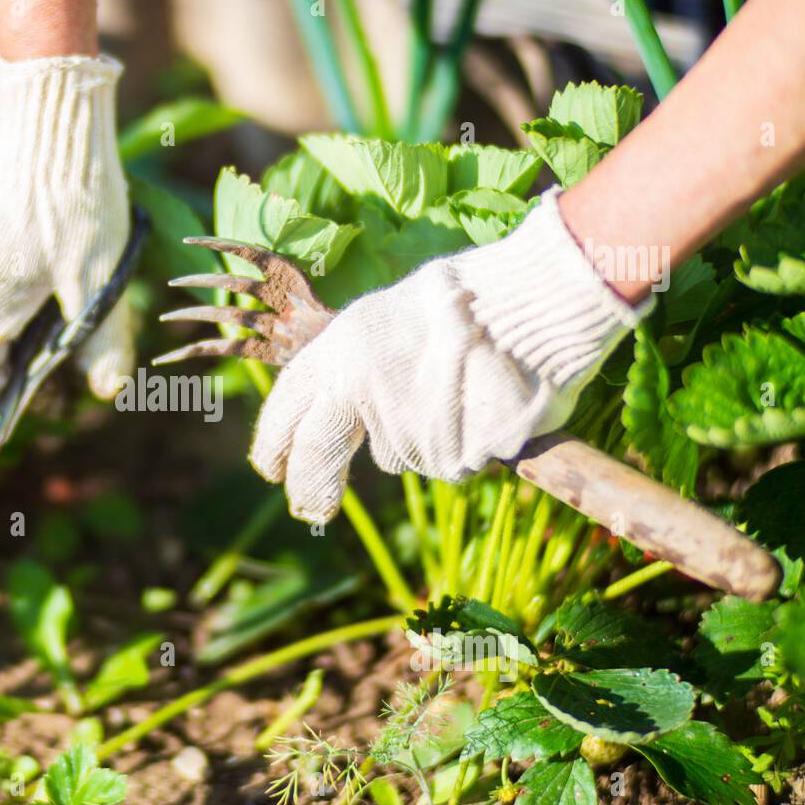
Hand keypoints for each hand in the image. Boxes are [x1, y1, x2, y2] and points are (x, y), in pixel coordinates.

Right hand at [0, 47, 132, 410]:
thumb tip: (106, 391)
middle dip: (13, 358)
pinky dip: (9, 284)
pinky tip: (51, 266)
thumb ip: (102, 343)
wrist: (53, 114)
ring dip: (15, 318)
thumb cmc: (78, 203)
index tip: (38, 394)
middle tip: (62, 354)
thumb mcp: (100, 282)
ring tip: (63, 308)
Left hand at [250, 188, 650, 523]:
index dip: (274, 445)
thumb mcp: (387, 316)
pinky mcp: (452, 458)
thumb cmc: (465, 296)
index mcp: (338, 354)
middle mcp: (360, 396)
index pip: (287, 412)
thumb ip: (356, 364)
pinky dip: (466, 444)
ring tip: (459, 390)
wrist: (533, 302)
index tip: (271, 468)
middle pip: (318, 458)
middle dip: (310, 487)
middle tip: (311, 508)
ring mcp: (407, 432)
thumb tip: (338, 403)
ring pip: (404, 456)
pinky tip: (484, 404)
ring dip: (424, 438)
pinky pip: (453, 460)